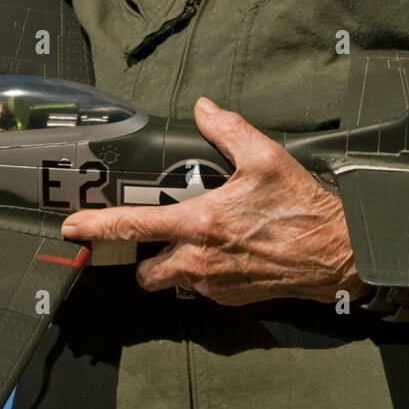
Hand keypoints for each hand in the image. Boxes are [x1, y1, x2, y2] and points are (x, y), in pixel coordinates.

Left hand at [60, 97, 371, 305]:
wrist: (336, 256)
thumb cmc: (301, 208)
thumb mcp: (265, 158)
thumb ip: (228, 130)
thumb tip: (203, 109)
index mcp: (200, 223)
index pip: (133, 226)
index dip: (97, 227)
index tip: (72, 228)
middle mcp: (199, 260)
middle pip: (144, 270)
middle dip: (141, 257)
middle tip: (154, 235)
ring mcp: (214, 284)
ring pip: (172, 280)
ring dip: (173, 265)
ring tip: (196, 241)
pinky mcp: (231, 299)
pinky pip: (201, 288)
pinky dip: (202, 273)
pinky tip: (226, 252)